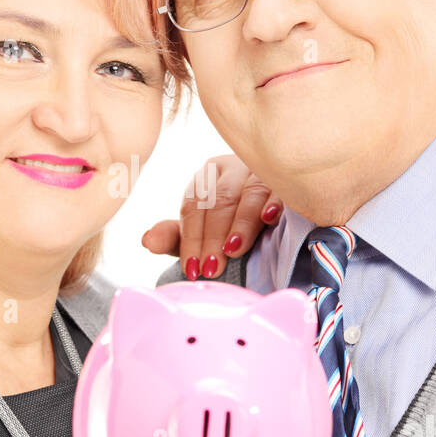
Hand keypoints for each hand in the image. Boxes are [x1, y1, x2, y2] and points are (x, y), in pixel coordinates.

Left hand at [141, 154, 282, 280]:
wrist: (274, 220)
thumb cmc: (233, 226)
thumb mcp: (202, 233)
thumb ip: (175, 238)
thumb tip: (146, 241)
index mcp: (209, 177)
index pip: (194, 206)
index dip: (191, 238)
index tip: (192, 268)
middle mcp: (234, 168)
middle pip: (219, 199)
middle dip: (213, 237)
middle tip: (212, 268)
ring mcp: (263, 171)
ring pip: (248, 193)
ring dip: (241, 224)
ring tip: (233, 250)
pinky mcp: (289, 181)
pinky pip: (281, 189)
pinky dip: (273, 203)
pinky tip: (269, 218)